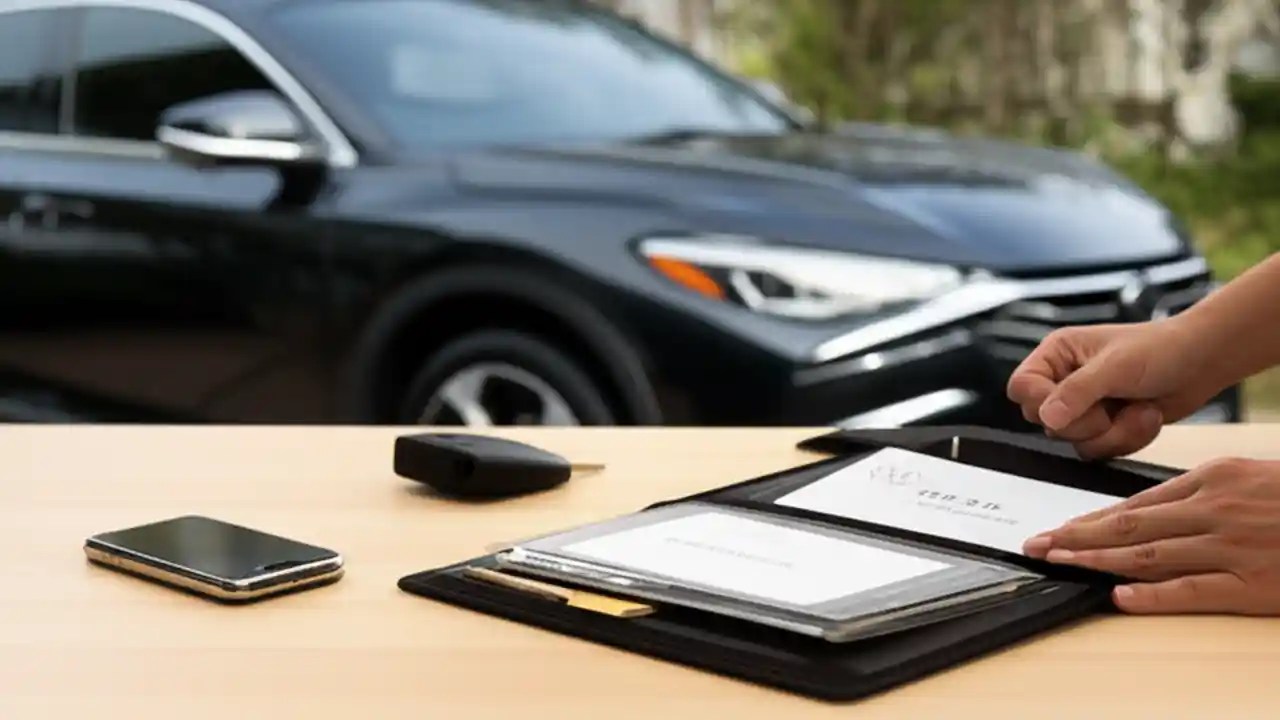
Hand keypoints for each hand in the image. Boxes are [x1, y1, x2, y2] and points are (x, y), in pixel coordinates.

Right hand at [1006, 319, 1222, 458]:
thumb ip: (1077, 392)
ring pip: (1073, 441)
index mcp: (1057, 354)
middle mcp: (1063, 380)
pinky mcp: (1104, 427)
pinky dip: (1126, 440)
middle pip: (1043, 421)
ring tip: (1138, 409)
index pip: (1021, 387)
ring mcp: (1084, 406)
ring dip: (1112, 432)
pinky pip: (1097, 451)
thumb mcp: (1116, 367)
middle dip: (1085, 421)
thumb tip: (1046, 418)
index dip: (1040, 401)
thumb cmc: (1161, 350)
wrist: (1203, 362)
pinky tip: (1144, 417)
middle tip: (1111, 404)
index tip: (1068, 406)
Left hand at [1023, 457, 1279, 614]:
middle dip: (1077, 536)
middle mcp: (1215, 510)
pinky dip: (1152, 594)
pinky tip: (1119, 595)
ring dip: (1098, 561)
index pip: (1136, 502)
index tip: (1059, 526)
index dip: (1091, 517)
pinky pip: (1192, 590)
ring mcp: (1232, 548)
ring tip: (1061, 564)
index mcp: (1214, 478)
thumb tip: (1150, 512)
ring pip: (1150, 555)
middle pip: (1130, 526)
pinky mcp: (1253, 586)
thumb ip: (1203, 493)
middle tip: (1038, 545)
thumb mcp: (1250, 477)